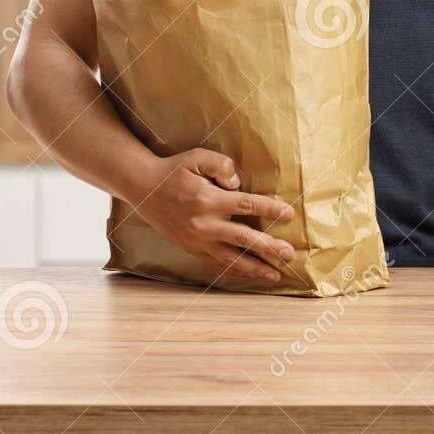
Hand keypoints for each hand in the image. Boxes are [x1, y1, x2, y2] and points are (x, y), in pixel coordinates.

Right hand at [130, 149, 296, 283]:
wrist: (143, 189)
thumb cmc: (174, 171)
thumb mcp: (196, 157)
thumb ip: (221, 165)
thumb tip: (238, 182)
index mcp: (208, 200)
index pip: (246, 206)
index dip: (270, 210)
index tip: (289, 213)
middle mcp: (204, 224)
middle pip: (243, 239)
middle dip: (269, 248)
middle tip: (290, 254)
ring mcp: (197, 240)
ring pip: (231, 259)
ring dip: (255, 268)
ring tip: (275, 275)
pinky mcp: (192, 248)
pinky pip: (217, 263)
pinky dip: (235, 270)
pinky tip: (249, 273)